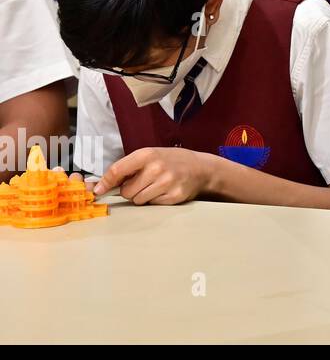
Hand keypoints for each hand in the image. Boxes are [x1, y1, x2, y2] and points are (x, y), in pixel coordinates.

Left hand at [93, 147, 212, 204]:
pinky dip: (155, 200)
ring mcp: (166, 183)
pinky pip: (152, 205)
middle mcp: (156, 168)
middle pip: (126, 191)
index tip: (98, 190)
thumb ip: (127, 168)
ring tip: (155, 186)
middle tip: (143, 182)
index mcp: (147, 155)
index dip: (104, 182)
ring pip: (137, 200)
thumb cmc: (171, 161)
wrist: (201, 168)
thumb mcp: (150, 156)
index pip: (117, 170)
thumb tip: (98, 185)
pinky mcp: (173, 196)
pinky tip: (165, 191)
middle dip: (131, 190)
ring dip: (142, 196)